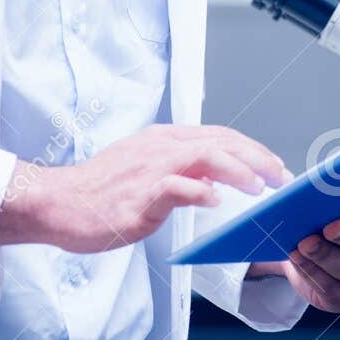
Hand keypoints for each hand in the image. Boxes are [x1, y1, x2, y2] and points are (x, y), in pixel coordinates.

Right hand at [0, 124, 286, 252]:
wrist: (58, 203)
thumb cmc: (100, 192)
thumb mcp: (147, 170)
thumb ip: (182, 172)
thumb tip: (217, 181)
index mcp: (164, 140)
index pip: (220, 136)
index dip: (253, 150)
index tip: (275, 167)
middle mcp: (161, 148)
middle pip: (221, 142)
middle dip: (257, 158)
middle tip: (281, 177)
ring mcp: (150, 169)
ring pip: (206, 156)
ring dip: (238, 170)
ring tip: (259, 186)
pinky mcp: (138, 195)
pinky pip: (176, 187)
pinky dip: (200, 192)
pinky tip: (216, 201)